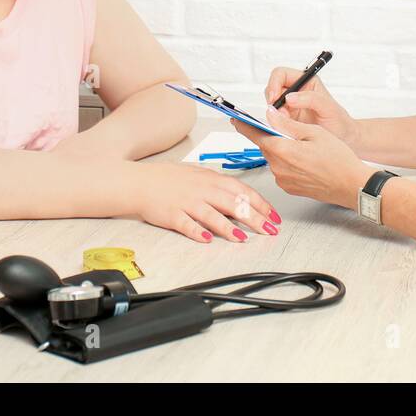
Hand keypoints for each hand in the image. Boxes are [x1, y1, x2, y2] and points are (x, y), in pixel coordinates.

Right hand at [130, 162, 281, 242]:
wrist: (140, 182)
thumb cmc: (170, 179)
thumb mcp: (200, 175)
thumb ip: (220, 186)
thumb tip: (242, 197)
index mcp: (212, 179)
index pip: (242, 191)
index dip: (261, 204)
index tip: (274, 216)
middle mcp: (202, 190)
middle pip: (233, 204)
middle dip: (254, 218)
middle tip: (269, 230)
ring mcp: (187, 202)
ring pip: (212, 214)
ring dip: (228, 227)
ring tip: (243, 237)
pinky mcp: (172, 215)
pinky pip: (186, 224)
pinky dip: (197, 232)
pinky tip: (207, 239)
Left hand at [233, 107, 374, 209]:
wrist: (351, 185)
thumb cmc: (338, 159)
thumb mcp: (314, 133)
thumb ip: (288, 124)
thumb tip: (270, 114)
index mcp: (282, 150)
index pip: (255, 135)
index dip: (244, 125)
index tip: (235, 119)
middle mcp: (278, 167)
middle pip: (266, 146)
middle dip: (273, 137)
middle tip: (290, 131)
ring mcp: (282, 180)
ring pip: (274, 158)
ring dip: (282, 150)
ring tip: (305, 149)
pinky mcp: (289, 188)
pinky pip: (281, 170)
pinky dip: (288, 162)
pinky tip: (305, 161)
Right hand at [263, 67, 360, 148]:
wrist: (343, 141)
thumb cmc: (340, 122)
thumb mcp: (329, 108)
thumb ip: (311, 99)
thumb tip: (289, 97)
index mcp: (306, 82)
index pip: (281, 74)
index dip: (274, 83)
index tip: (274, 98)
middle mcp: (295, 92)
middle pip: (272, 88)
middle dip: (273, 101)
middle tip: (280, 115)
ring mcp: (289, 107)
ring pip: (271, 105)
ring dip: (274, 114)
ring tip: (287, 124)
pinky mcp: (287, 121)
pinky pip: (273, 119)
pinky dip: (275, 123)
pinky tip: (286, 129)